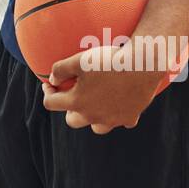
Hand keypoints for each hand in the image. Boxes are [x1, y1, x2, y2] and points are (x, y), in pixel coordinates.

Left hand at [39, 45, 165, 133]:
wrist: (141, 65)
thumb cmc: (108, 60)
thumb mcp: (78, 59)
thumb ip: (60, 70)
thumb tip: (53, 79)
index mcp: (77, 101)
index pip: (51, 104)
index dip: (47, 92)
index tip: (50, 84)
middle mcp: (93, 115)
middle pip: (73, 121)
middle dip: (69, 109)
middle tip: (73, 96)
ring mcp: (113, 119)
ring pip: (97, 127)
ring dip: (93, 118)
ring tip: (95, 105)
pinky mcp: (130, 117)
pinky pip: (122, 121)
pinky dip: (119, 115)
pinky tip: (119, 103)